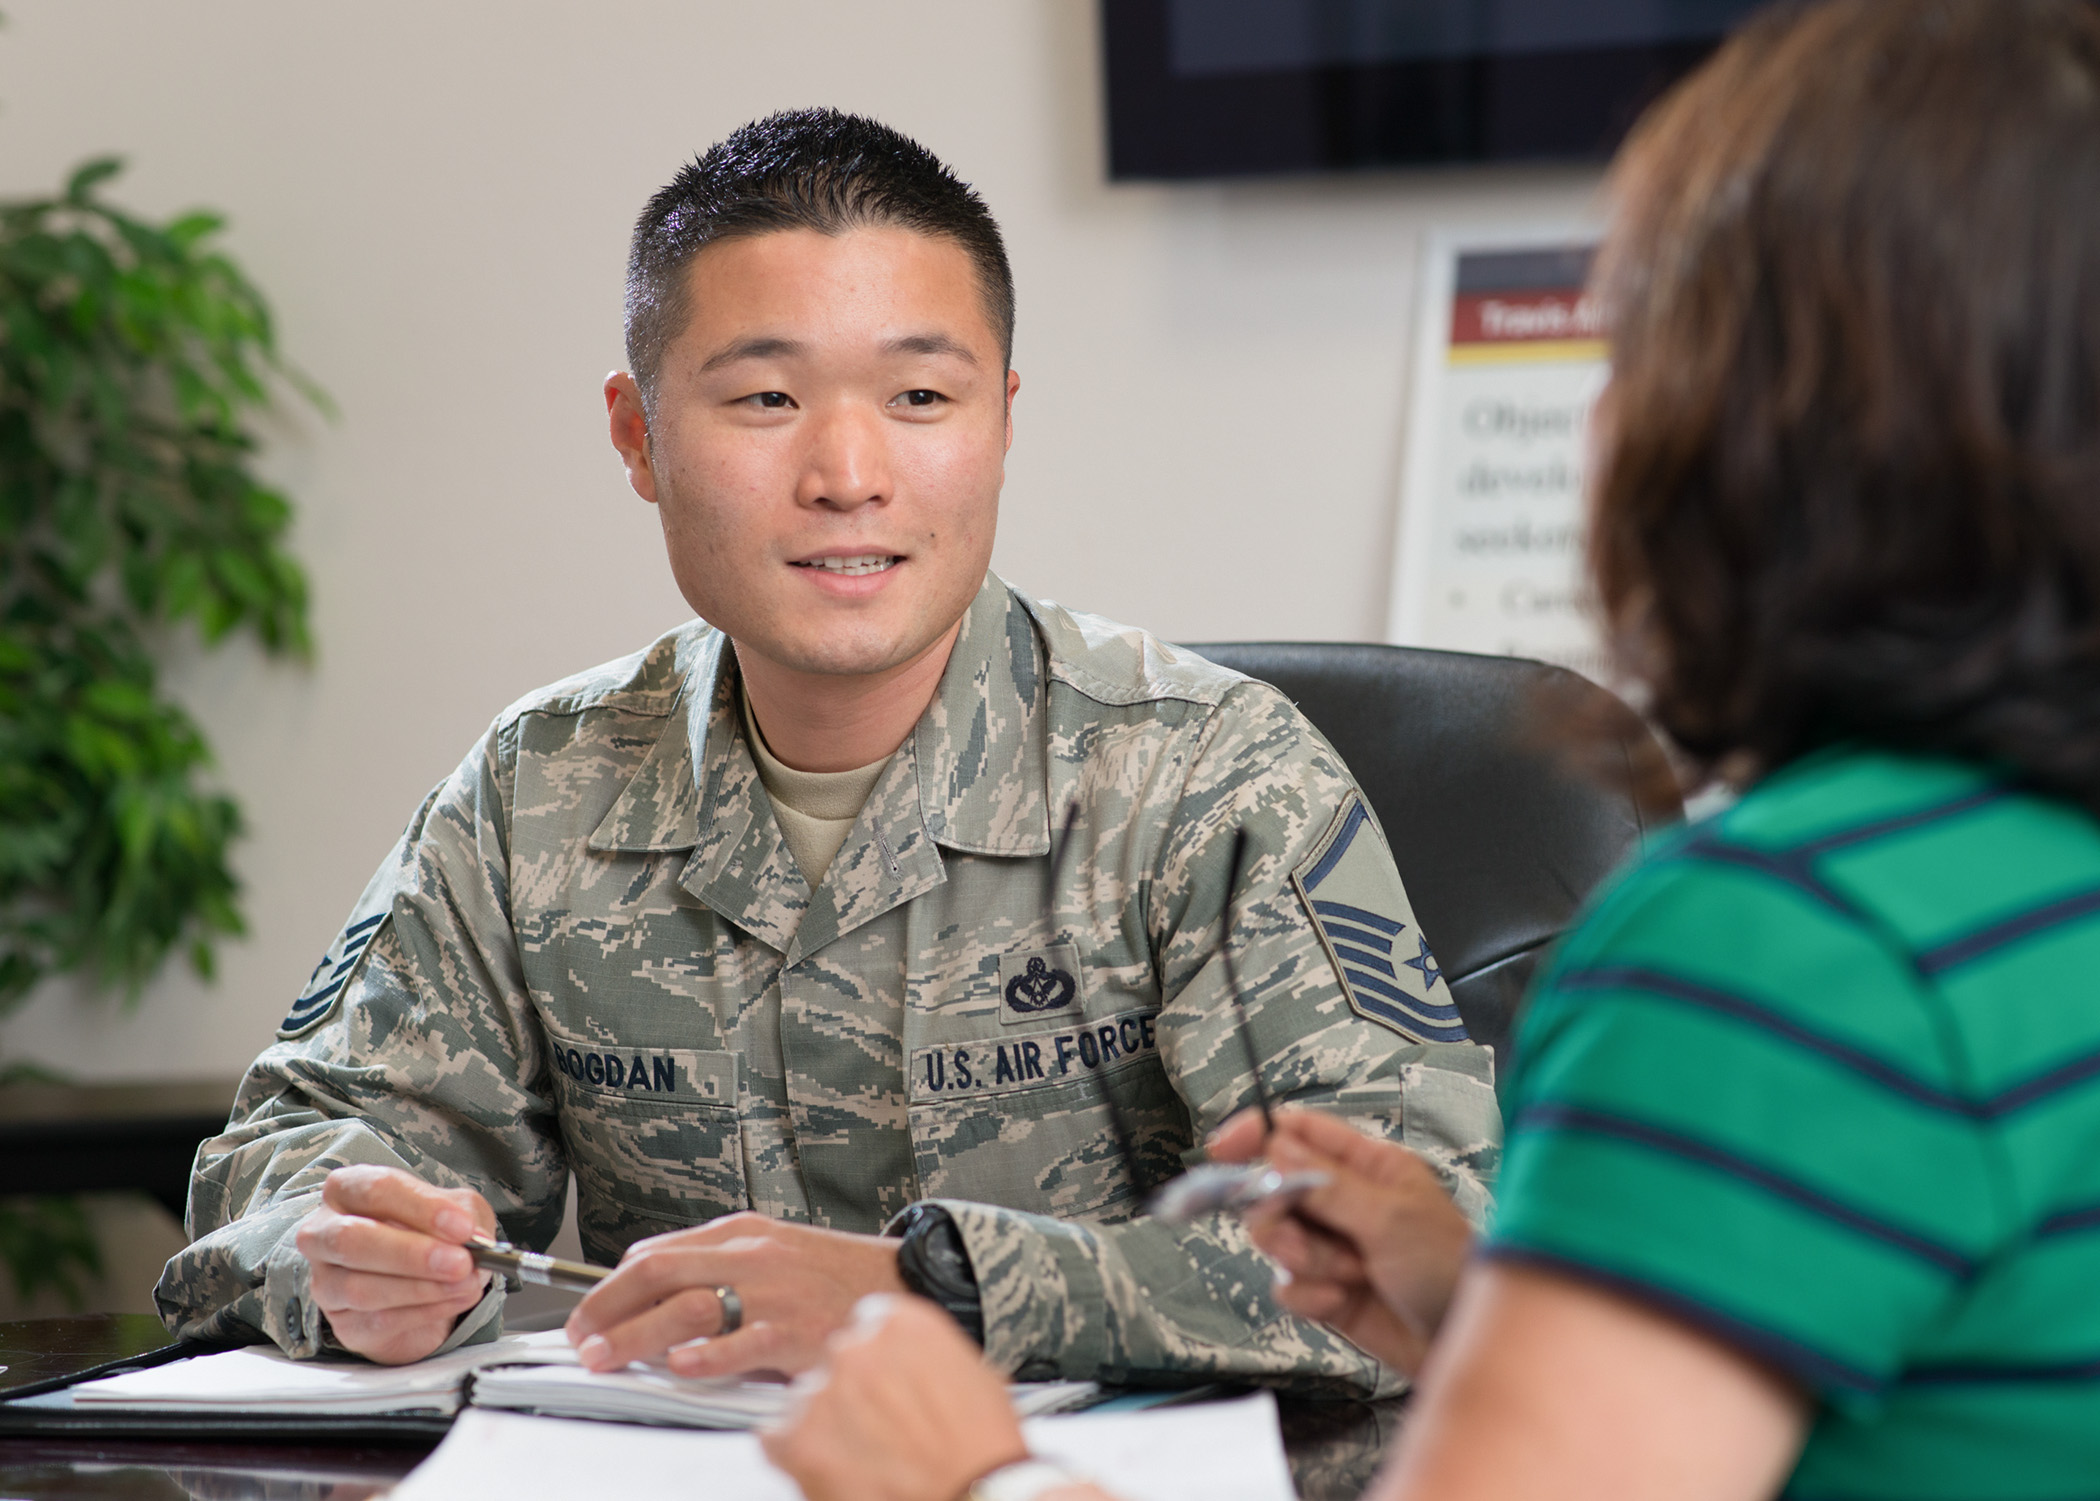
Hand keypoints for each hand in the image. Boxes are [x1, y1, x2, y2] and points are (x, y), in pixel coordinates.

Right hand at [293, 1165, 496, 1364]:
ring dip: (422, 1288)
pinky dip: (425, 1312)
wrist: (429, 1282)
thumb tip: (471, 1239)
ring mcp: (326, 1282)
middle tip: (460, 1262)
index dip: (421, 1207)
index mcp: (347, 1190)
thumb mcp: (456, 1209)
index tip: (462, 1226)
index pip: (375, 1190)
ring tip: (464, 1283)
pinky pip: (378, 1321)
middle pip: (352, 1240)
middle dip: (411, 1253)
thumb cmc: (433, 1233)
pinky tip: (454, 1300)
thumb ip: (464, 1215)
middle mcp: (324, 1234)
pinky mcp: (344, 1324)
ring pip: (360, 1288)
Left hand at [565, 1211, 906, 1377]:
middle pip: (661, 1272)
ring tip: (608, 1357)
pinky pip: (746, 1342)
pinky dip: (709, 1356)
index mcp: (741, 1234)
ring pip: (690, 1306)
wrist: (905, 1280)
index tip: (587, 1313)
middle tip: (581, 1337)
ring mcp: (776, 1292)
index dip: (611, 1285)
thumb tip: (655, 1288)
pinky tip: (682, 1367)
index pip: (658, 1252)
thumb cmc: (834, 1275)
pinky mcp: (800, 1331)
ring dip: (638, 1334)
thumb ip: (717, 1265)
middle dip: (609, 1306)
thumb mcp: (772, 1252)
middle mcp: (753, 1256)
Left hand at [761, 1294, 1043, 1500]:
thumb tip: (909, 1365)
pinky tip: (834, 1475)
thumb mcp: (973, 1376)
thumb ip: (927, 1357)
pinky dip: (795, 1458)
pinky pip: (776, 1440)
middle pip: (835, 1365)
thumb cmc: (982, 1452)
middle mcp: (855, 1348)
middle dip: (850, 1397)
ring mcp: (822, 1392)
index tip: (883, 1387)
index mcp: (901, 1323)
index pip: (867, 1328)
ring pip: (805, 1403)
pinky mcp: (798, 1440)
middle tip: (878, 1433)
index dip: (877, 1365)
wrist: (974, 1498)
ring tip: (863, 1461)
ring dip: (826, 1427)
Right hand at [1209, 1107, 1473, 1374]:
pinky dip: (1310, 1295)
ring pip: (1277, 1239)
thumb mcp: (1390, 1218)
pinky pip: (1288, 1285)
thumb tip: (1274, 1147)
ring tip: (1343, 1273)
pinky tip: (1344, 1300)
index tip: (1221, 1148)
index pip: (1300, 1133)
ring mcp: (1335, 1247)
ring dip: (1303, 1259)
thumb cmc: (1450, 1268)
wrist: (1466, 1343)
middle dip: (1279, 1215)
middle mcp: (1346, 1202)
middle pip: (1275, 1189)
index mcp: (1368, 1166)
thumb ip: (1326, 1184)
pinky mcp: (1327, 1291)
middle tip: (1299, 1237)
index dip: (1257, 1134)